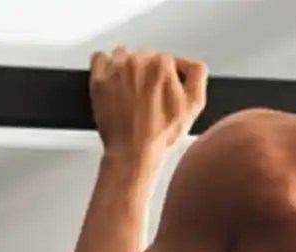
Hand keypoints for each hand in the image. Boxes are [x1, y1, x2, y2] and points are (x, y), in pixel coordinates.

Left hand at [90, 48, 208, 162]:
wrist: (132, 151)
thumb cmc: (160, 133)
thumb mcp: (194, 105)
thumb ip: (197, 75)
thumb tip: (191, 64)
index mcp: (161, 65)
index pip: (169, 60)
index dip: (170, 78)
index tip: (166, 92)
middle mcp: (137, 61)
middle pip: (146, 57)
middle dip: (149, 74)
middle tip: (150, 97)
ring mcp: (115, 69)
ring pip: (124, 55)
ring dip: (128, 69)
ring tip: (132, 92)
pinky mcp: (98, 79)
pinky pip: (100, 58)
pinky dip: (106, 66)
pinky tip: (114, 82)